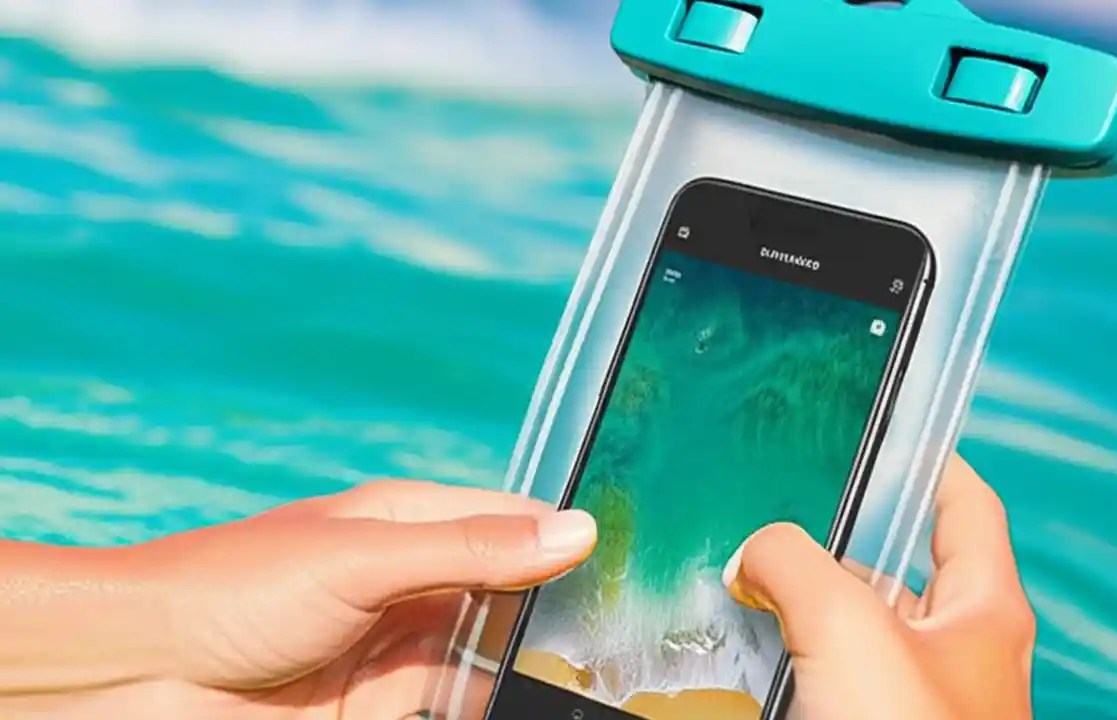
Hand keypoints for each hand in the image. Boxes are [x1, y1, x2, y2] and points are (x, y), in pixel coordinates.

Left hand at [0, 481, 596, 719]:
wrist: (139, 678)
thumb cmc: (236, 588)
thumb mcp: (364, 558)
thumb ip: (471, 551)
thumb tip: (576, 532)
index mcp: (407, 519)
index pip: (512, 519)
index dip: (570, 536)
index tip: (639, 559)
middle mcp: (412, 577)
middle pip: (511, 590)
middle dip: (563, 608)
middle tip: (637, 633)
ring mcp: (399, 643)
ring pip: (492, 652)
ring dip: (535, 664)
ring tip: (605, 677)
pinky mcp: (382, 705)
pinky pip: (460, 702)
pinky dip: (495, 702)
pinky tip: (537, 701)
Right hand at [722, 456, 1034, 719]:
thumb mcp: (850, 624)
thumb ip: (796, 561)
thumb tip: (756, 554)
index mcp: (984, 610)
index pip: (966, 506)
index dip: (931, 460)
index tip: (887, 427)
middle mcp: (954, 653)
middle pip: (894, 565)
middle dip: (836, 536)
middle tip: (778, 504)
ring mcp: (910, 698)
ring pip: (850, 626)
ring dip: (802, 603)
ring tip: (743, 575)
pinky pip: (823, 676)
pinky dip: (787, 657)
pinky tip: (745, 649)